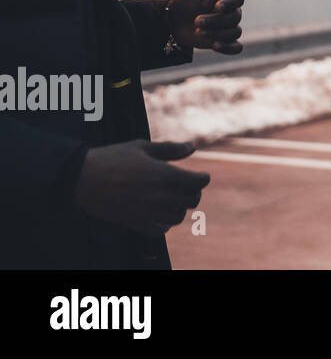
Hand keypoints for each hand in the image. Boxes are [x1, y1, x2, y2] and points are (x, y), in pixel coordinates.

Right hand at [72, 140, 210, 236]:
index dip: (202, 177)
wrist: (82, 177)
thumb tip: (192, 147)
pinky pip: (160, 230)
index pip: (198, 182)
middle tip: (186, 186)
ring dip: (180, 207)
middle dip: (193, 192)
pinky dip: (165, 223)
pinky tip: (160, 212)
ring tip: (173, 198)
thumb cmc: (112, 158)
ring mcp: (147, 211)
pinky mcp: (134, 222)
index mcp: (163, 174)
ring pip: (178, 216)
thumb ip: (170, 149)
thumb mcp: (142, 147)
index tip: (199, 175)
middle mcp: (159, 195)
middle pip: (192, 200)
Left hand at [167, 0, 243, 54]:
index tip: (217, 7)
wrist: (174, 22)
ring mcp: (229, 28)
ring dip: (217, 33)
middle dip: (216, 21)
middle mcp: (231, 12)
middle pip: (235, 18)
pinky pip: (236, 48)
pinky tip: (215, 46)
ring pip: (235, 32)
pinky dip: (229, 48)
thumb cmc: (185, 3)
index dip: (230, 4)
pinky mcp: (225, 42)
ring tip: (198, 32)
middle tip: (197, 21)